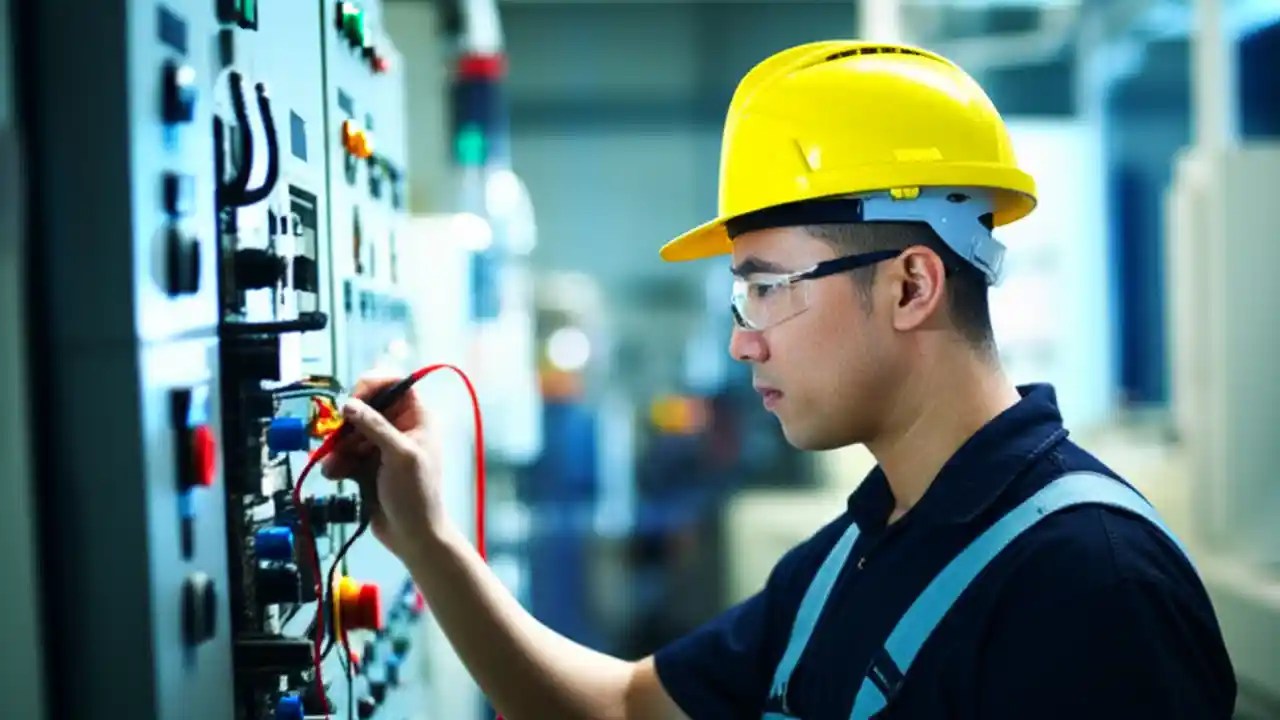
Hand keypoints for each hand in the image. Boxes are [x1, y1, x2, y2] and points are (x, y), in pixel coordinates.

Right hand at [319, 376, 448, 561]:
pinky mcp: (368, 465)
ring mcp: (382, 446)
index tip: (352, 400)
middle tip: (336, 440)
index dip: (371, 386)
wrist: (412, 536)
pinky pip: (346, 453)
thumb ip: (374, 426)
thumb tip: (349, 404)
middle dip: (348, 425)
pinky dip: (338, 462)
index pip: (394, 384)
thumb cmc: (415, 493)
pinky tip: (334, 475)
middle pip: (366, 408)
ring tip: (333, 466)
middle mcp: (400, 427)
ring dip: (338, 447)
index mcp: (417, 418)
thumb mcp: (399, 455)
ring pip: (352, 433)